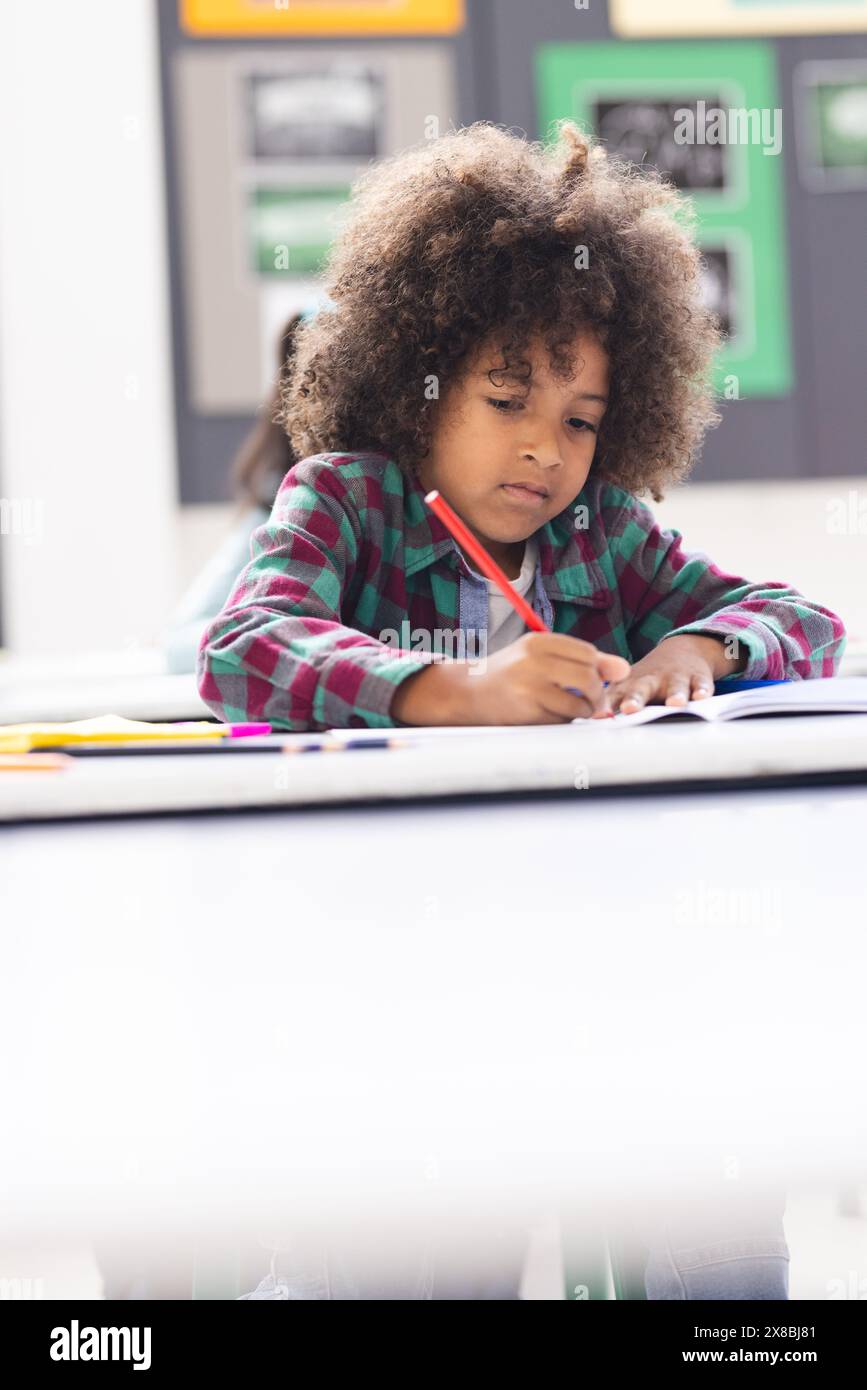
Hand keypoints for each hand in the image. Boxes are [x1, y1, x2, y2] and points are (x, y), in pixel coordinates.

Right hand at [390, 632, 630, 725]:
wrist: (465, 693)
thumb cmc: (509, 674)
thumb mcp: (540, 658)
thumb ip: (581, 661)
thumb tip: (623, 668)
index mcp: (539, 642)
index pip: (587, 653)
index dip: (597, 670)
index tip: (594, 681)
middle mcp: (534, 660)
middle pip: (588, 677)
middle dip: (597, 695)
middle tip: (591, 703)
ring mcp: (529, 685)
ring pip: (579, 703)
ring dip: (582, 712)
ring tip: (569, 711)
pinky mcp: (526, 710)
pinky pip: (561, 720)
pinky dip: (563, 722)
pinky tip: (549, 717)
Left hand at [593, 633, 745, 716]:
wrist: (681, 651)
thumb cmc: (647, 679)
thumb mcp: (625, 687)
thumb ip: (609, 704)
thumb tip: (587, 723)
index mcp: (629, 685)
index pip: (615, 697)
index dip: (605, 707)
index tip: (597, 718)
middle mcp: (650, 681)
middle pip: (641, 690)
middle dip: (635, 700)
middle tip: (629, 709)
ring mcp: (674, 678)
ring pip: (675, 687)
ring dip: (674, 694)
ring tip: (675, 704)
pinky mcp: (697, 677)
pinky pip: (701, 684)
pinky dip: (703, 690)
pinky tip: (702, 697)